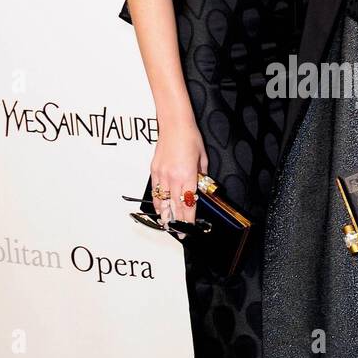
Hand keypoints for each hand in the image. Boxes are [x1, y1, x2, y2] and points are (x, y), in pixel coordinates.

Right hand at [151, 114, 208, 231]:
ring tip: (167, 226)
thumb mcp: (202, 158)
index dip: (190, 219)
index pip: (189, 203)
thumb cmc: (190, 138)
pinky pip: (155, 191)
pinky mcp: (154, 170)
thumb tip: (200, 187)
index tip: (190, 228)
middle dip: (178, 222)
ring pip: (162, 201)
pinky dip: (157, 202)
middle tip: (180, 233)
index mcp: (187, 175)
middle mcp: (173, 177)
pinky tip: (159, 209)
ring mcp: (162, 174)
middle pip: (175, 206)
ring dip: (165, 215)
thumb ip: (201, 176)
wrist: (174, 124)